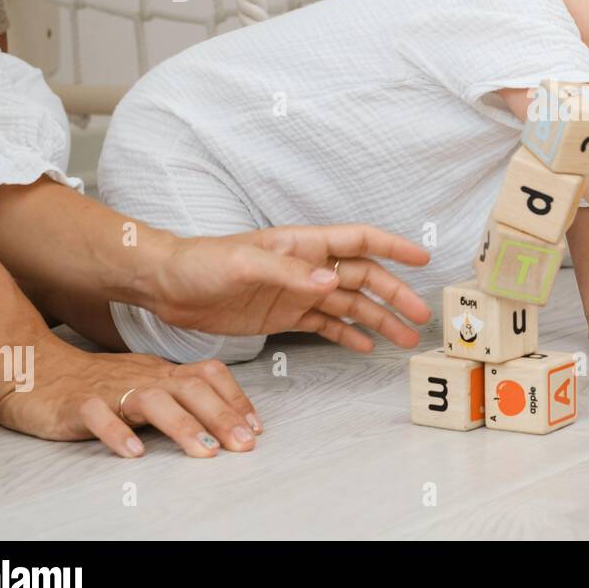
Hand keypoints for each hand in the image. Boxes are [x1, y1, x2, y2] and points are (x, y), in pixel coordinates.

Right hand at [0, 334, 261, 457]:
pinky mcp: (77, 404)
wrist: (33, 369)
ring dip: (183, 426)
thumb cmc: (95, 381)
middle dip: (222, 416)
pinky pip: (99, 416)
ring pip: (152, 400)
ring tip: (205, 451)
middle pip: (191, 389)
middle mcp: (143, 376)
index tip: (256, 428)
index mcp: (162, 372)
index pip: (208, 376)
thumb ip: (179, 396)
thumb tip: (225, 418)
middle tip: (244, 444)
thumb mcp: (145, 382)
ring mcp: (111, 389)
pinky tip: (134, 453)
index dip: (236, 399)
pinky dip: (117, 433)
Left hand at [146, 224, 430, 353]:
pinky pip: (325, 325)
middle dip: (394, 295)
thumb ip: (290, 272)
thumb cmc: (201, 262)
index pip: (359, 240)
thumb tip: (334, 281)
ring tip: (404, 339)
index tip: (422, 258)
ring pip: (350, 305)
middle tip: (420, 316)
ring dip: (378, 320)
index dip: (393, 247)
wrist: (166, 285)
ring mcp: (298, 292)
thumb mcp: (244, 263)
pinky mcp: (284, 316)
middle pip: (363, 278)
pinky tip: (365, 347)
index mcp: (303, 244)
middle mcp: (308, 266)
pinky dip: (347, 335)